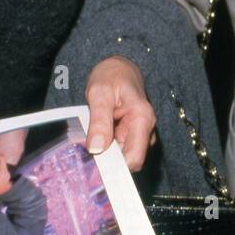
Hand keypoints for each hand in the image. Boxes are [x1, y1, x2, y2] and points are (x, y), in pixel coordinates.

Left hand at [85, 56, 156, 171]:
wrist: (119, 68)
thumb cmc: (111, 76)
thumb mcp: (99, 93)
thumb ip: (99, 121)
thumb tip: (96, 149)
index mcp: (143, 118)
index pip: (135, 158)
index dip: (116, 167)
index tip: (96, 165)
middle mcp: (146, 129)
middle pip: (129, 160)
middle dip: (109, 160)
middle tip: (87, 149)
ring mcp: (141, 134)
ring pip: (123, 156)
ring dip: (107, 152)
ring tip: (93, 136)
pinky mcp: (133, 136)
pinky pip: (120, 149)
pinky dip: (108, 147)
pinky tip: (98, 135)